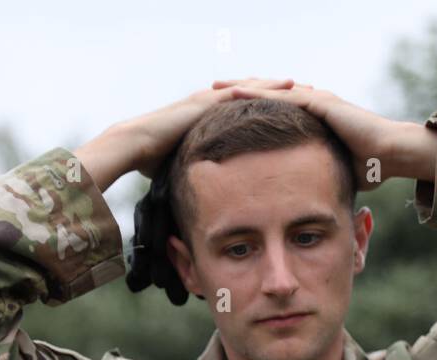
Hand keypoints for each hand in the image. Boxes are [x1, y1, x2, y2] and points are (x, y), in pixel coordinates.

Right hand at [76, 78, 299, 189]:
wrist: (133, 146)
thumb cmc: (152, 161)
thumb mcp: (186, 165)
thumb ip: (200, 172)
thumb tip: (207, 198)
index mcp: (206, 117)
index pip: (239, 108)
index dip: (262, 107)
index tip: (285, 110)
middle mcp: (209, 102)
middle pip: (249, 93)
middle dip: (275, 92)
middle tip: (302, 91)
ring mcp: (208, 99)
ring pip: (250, 87)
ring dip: (276, 85)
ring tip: (301, 84)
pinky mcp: (206, 101)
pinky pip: (242, 91)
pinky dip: (265, 87)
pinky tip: (286, 86)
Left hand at [218, 83, 431, 189]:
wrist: (391, 156)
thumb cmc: (369, 169)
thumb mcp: (330, 172)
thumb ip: (315, 178)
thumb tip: (304, 203)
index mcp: (312, 119)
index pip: (273, 111)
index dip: (247, 110)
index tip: (221, 114)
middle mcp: (312, 103)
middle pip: (267, 94)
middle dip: (238, 93)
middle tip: (208, 93)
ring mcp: (316, 99)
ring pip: (271, 89)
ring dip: (242, 87)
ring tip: (214, 87)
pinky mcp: (320, 101)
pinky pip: (283, 95)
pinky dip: (259, 92)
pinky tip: (235, 90)